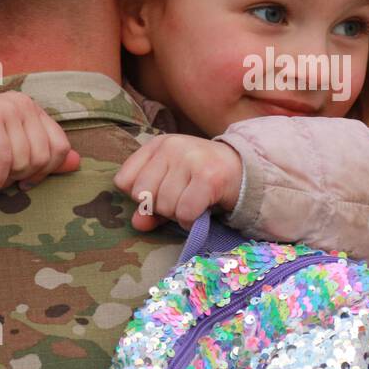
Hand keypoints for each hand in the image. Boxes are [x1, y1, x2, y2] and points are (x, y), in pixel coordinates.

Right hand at [0, 92, 78, 195]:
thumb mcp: (9, 156)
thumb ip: (42, 159)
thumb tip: (76, 163)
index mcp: (32, 110)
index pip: (61, 148)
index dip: (45, 172)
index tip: (21, 181)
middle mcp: (23, 104)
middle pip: (45, 157)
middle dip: (21, 177)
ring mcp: (6, 108)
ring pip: (25, 160)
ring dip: (3, 177)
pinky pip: (4, 159)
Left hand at [113, 134, 242, 230]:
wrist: (244, 170)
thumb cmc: (201, 178)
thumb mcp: (171, 185)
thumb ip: (149, 205)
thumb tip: (137, 224)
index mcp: (157, 145)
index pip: (124, 181)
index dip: (140, 196)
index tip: (160, 194)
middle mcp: (171, 147)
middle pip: (142, 195)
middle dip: (160, 207)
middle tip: (179, 200)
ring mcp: (190, 159)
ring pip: (165, 206)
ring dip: (178, 215)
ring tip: (192, 203)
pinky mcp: (208, 176)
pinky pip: (185, 212)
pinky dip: (191, 221)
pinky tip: (200, 212)